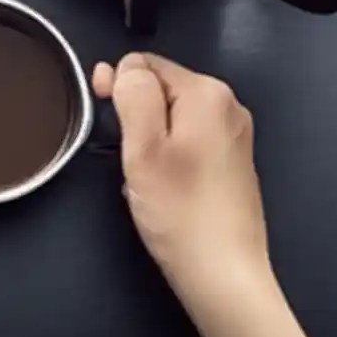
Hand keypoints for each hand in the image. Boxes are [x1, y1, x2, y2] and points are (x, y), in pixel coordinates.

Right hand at [94, 53, 314, 336]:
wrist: (224, 273)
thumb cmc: (180, 211)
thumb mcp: (143, 147)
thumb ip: (133, 94)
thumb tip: (127, 67)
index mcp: (207, 93)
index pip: (145, 63)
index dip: (116, 85)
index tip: (102, 119)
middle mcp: (228, 106)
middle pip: (160, 89)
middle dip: (135, 116)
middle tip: (127, 158)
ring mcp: (233, 135)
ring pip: (171, 118)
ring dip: (148, 140)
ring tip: (144, 177)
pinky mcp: (232, 161)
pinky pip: (187, 141)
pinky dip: (168, 156)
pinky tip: (163, 187)